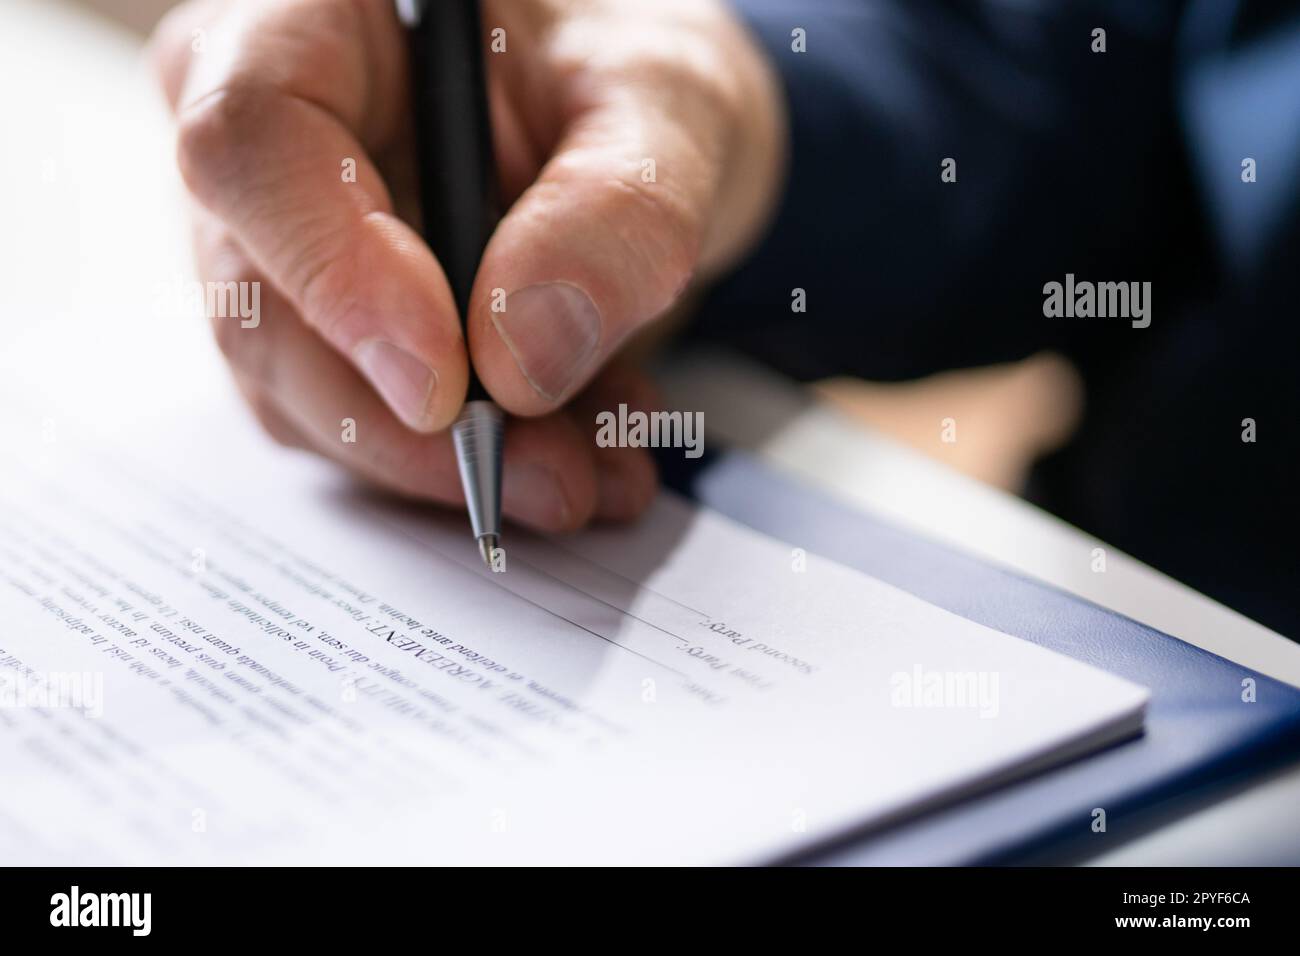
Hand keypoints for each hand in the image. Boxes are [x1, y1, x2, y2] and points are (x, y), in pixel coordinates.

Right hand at [150, 0, 784, 530]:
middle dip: (409, 425)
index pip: (253, 143)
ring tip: (588, 475)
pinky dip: (465, 466)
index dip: (335, 275)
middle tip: (547, 476)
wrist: (640, 135)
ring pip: (307, 393)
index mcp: (315, 24)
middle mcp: (278, 144)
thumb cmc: (631, 82)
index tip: (446, 382)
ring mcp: (290, 249)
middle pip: (264, 306)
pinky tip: (568, 457)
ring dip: (447, 465)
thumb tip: (522, 358)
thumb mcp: (666, 112)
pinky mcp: (332, 334)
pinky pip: (364, 427)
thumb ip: (614, 210)